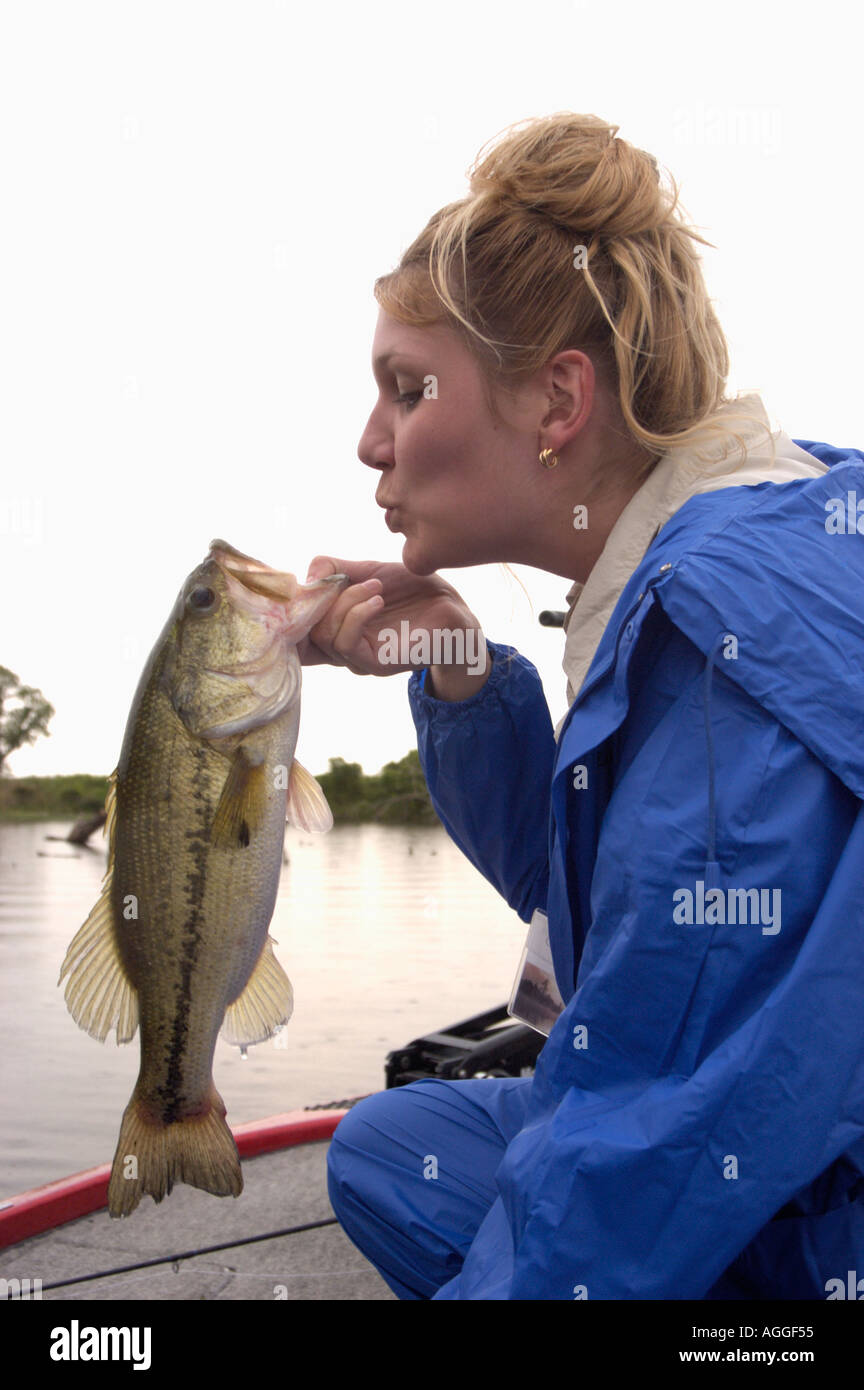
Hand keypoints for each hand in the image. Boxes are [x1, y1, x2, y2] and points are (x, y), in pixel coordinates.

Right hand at [297, 557, 487, 689]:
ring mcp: (357, 658)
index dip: (288, 610)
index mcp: (335, 626)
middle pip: (304, 629)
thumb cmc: (412, 592)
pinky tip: (377, 599)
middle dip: (321, 597)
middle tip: (348, 576)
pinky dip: (356, 615)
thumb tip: (307, 574)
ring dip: (347, 601)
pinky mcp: (376, 664)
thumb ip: (335, 569)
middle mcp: (341, 647)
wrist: (453, 610)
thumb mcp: (368, 570)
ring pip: (325, 634)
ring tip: (376, 585)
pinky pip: (346, 643)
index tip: (302, 583)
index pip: (294, 632)